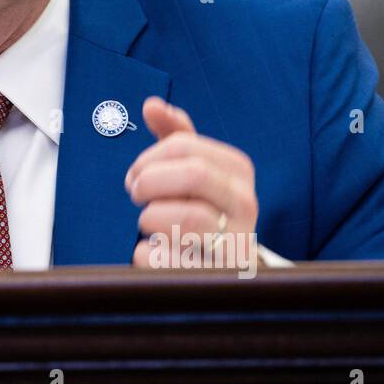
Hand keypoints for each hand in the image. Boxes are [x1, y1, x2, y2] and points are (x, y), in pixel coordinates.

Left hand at [126, 96, 257, 267]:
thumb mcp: (192, 171)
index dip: (149, 158)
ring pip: (185, 217)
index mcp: (239, 171)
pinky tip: (154, 253)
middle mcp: (247, 205)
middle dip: (150, 182)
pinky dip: (147, 254)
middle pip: (194, 174)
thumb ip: (174, 136)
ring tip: (149, 224)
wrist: (224, 272)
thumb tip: (152, 105)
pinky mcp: (217, 279)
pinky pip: (168, 259)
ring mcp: (238, 243)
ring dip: (150, 219)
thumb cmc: (201, 210)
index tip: (136, 174)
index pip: (187, 145)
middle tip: (135, 194)